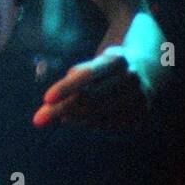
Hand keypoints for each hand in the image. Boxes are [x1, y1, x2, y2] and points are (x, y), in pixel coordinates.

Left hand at [32, 46, 155, 128]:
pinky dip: (91, 123)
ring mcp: (140, 97)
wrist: (145, 71)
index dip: (66, 87)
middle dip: (61, 110)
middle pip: (91, 99)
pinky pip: (110, 125)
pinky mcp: (142, 114)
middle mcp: (131, 78)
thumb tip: (47, 108)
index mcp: (116, 59)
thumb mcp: (90, 66)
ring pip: (99, 115)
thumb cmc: (105, 68)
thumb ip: (70, 82)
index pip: (87, 74)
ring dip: (74, 118)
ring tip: (62, 116)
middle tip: (39, 119)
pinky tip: (81, 119)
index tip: (46, 99)